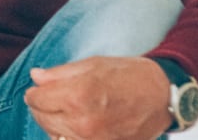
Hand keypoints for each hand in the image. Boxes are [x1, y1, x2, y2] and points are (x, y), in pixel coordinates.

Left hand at [24, 56, 172, 139]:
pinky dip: (69, 135)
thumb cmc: (128, 75)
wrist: (163, 96)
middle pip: (43, 118)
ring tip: (65, 111)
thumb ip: (58, 74)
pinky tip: (76, 125)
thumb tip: (35, 77)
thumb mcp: (91, 65)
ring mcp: (93, 139)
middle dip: (42, 107)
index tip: (38, 90)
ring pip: (55, 134)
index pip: (36, 100)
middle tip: (50, 98)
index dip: (34, 93)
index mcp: (77, 95)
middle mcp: (83, 121)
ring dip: (54, 123)